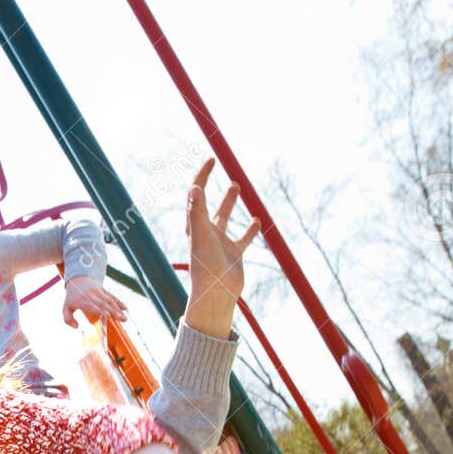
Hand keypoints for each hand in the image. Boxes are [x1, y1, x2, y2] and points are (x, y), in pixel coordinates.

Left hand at [62, 276, 127, 328]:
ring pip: (109, 300)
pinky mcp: (103, 290)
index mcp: (81, 301)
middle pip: (103, 304)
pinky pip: (112, 296)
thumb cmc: (71, 298)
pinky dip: (119, 302)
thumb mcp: (66, 308)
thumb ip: (68, 319)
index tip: (107, 315)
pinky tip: (125, 309)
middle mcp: (91, 296)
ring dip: (118, 309)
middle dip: (113, 311)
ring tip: (125, 317)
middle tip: (122, 319)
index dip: (100, 309)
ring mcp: (98, 292)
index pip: (91, 305)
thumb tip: (76, 327)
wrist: (77, 279)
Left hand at [182, 159, 260, 338]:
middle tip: (218, 166)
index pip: (196, 194)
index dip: (202, 176)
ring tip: (236, 186)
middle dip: (209, 184)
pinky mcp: (233, 254)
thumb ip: (198, 210)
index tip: (211, 160)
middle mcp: (206, 232)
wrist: (216, 294)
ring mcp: (220, 243)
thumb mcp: (201, 234)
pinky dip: (250, 229)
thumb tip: (194, 187)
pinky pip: (243, 238)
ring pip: (225, 218)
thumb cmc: (206, 265)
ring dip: (229, 202)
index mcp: (195, 225)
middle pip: (206, 203)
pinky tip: (258, 220)